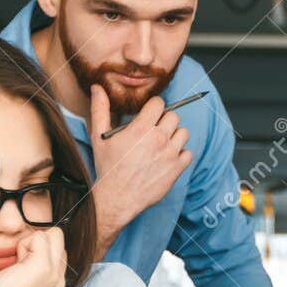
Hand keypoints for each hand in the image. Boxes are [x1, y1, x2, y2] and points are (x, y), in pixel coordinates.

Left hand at [0, 227, 66, 286]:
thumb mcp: (15, 285)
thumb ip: (26, 270)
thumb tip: (22, 252)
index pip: (56, 250)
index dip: (34, 251)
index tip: (16, 272)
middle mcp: (59, 282)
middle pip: (57, 240)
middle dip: (35, 244)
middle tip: (15, 269)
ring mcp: (54, 275)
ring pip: (52, 235)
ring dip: (29, 244)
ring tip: (14, 268)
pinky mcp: (43, 267)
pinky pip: (39, 236)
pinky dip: (22, 245)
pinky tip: (13, 266)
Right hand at [90, 85, 192, 243]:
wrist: (117, 197)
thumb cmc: (107, 167)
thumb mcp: (99, 137)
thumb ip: (100, 109)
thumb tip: (97, 88)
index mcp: (140, 128)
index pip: (159, 103)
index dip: (154, 107)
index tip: (149, 115)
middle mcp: (158, 138)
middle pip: (174, 116)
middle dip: (165, 120)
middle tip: (155, 130)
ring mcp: (170, 154)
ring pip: (184, 133)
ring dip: (174, 136)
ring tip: (162, 144)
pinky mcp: (177, 169)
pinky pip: (188, 153)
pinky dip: (181, 155)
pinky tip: (168, 158)